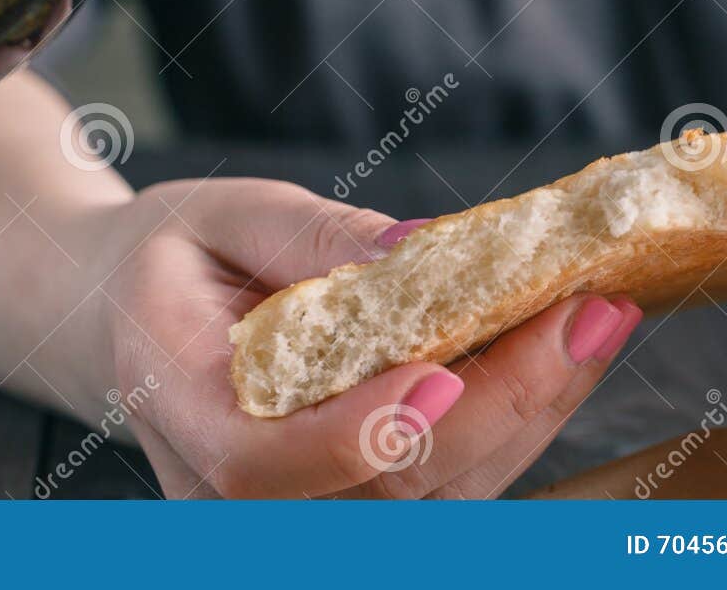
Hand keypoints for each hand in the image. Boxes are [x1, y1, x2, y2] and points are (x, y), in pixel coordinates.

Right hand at [86, 178, 640, 497]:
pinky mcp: (349, 505)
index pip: (263, 463)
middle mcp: (231, 490)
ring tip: (597, 320)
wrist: (129, 316)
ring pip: (434, 500)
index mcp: (179, 405)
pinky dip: (514, 422)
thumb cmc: (170, 257)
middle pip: (380, 490)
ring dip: (530, 414)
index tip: (447, 370)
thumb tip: (420, 254)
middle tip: (589, 312)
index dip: (360, 432)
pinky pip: (445, 487)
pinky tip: (560, 353)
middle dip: (502, 405)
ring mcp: (293, 514)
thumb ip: (311, 238)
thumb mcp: (220, 213)